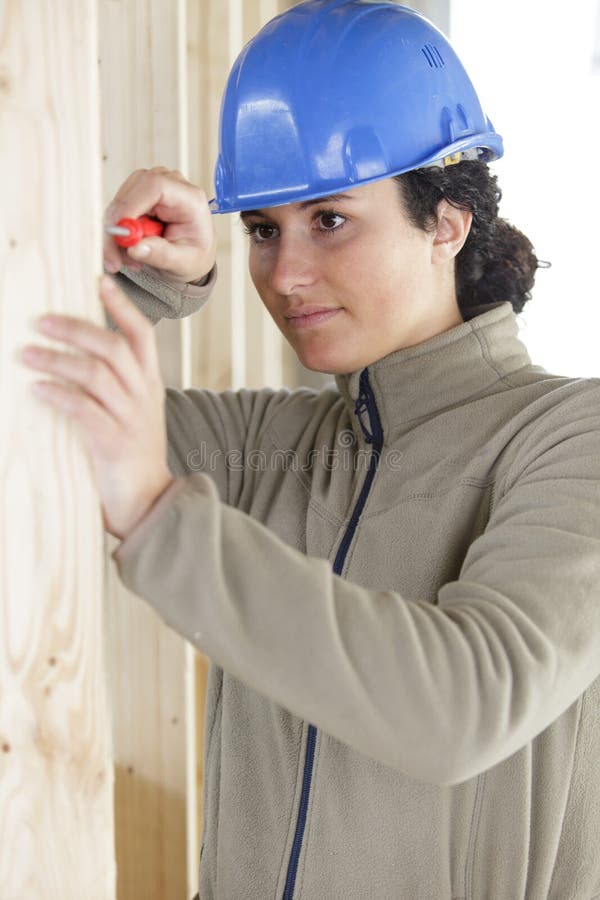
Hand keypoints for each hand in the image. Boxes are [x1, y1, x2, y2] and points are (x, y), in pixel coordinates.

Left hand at [22, 275, 174, 540]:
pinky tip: (36, 389)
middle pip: (113, 347)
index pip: (142, 334)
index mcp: (149, 384)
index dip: (121, 306)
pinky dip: (58, 395)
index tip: (100, 281)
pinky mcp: (115, 443)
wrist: (147, 500)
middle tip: (40, 321)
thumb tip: (71, 355)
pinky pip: (84, 410)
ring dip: (57, 360)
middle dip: (75, 329)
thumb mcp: (131, 411)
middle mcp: (144, 395)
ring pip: (96, 374)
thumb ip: (112, 384)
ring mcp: (131, 419)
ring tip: (25, 354)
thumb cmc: (130, 454)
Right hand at [103, 167, 216, 283]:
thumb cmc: (194, 255)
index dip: (132, 206)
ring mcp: (152, 186)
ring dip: (116, 235)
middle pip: (131, 193)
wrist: (194, 255)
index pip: (154, 186)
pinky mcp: (139, 194)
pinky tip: (130, 249)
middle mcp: (170, 184)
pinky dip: (117, 233)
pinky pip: (117, 210)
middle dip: (117, 228)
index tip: (121, 234)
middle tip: (115, 260)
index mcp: (190, 198)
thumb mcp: (184, 263)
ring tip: (130, 260)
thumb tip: (135, 248)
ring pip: (119, 203)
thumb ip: (162, 255)